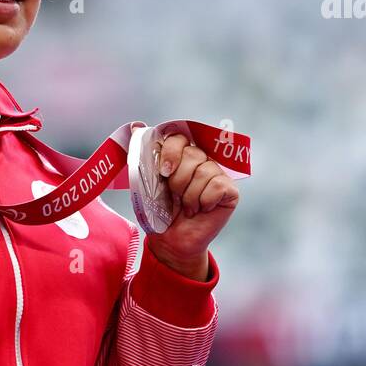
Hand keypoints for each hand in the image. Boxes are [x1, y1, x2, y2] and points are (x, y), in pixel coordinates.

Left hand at [147, 132, 239, 276]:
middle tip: (175, 196)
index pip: (179, 138)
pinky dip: (204, 201)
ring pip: (204, 171)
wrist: (170, 240)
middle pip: (192, 154)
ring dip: (189, 195)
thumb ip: (145, 154)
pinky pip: (218, 186)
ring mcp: (218, 174)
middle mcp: (202, 160)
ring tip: (187, 206)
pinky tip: (201, 209)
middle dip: (178, 179)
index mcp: (181, 155)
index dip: (171, 152)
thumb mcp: (148, 181)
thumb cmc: (160, 211)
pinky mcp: (230, 191)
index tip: (163, 172)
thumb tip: (136, 126)